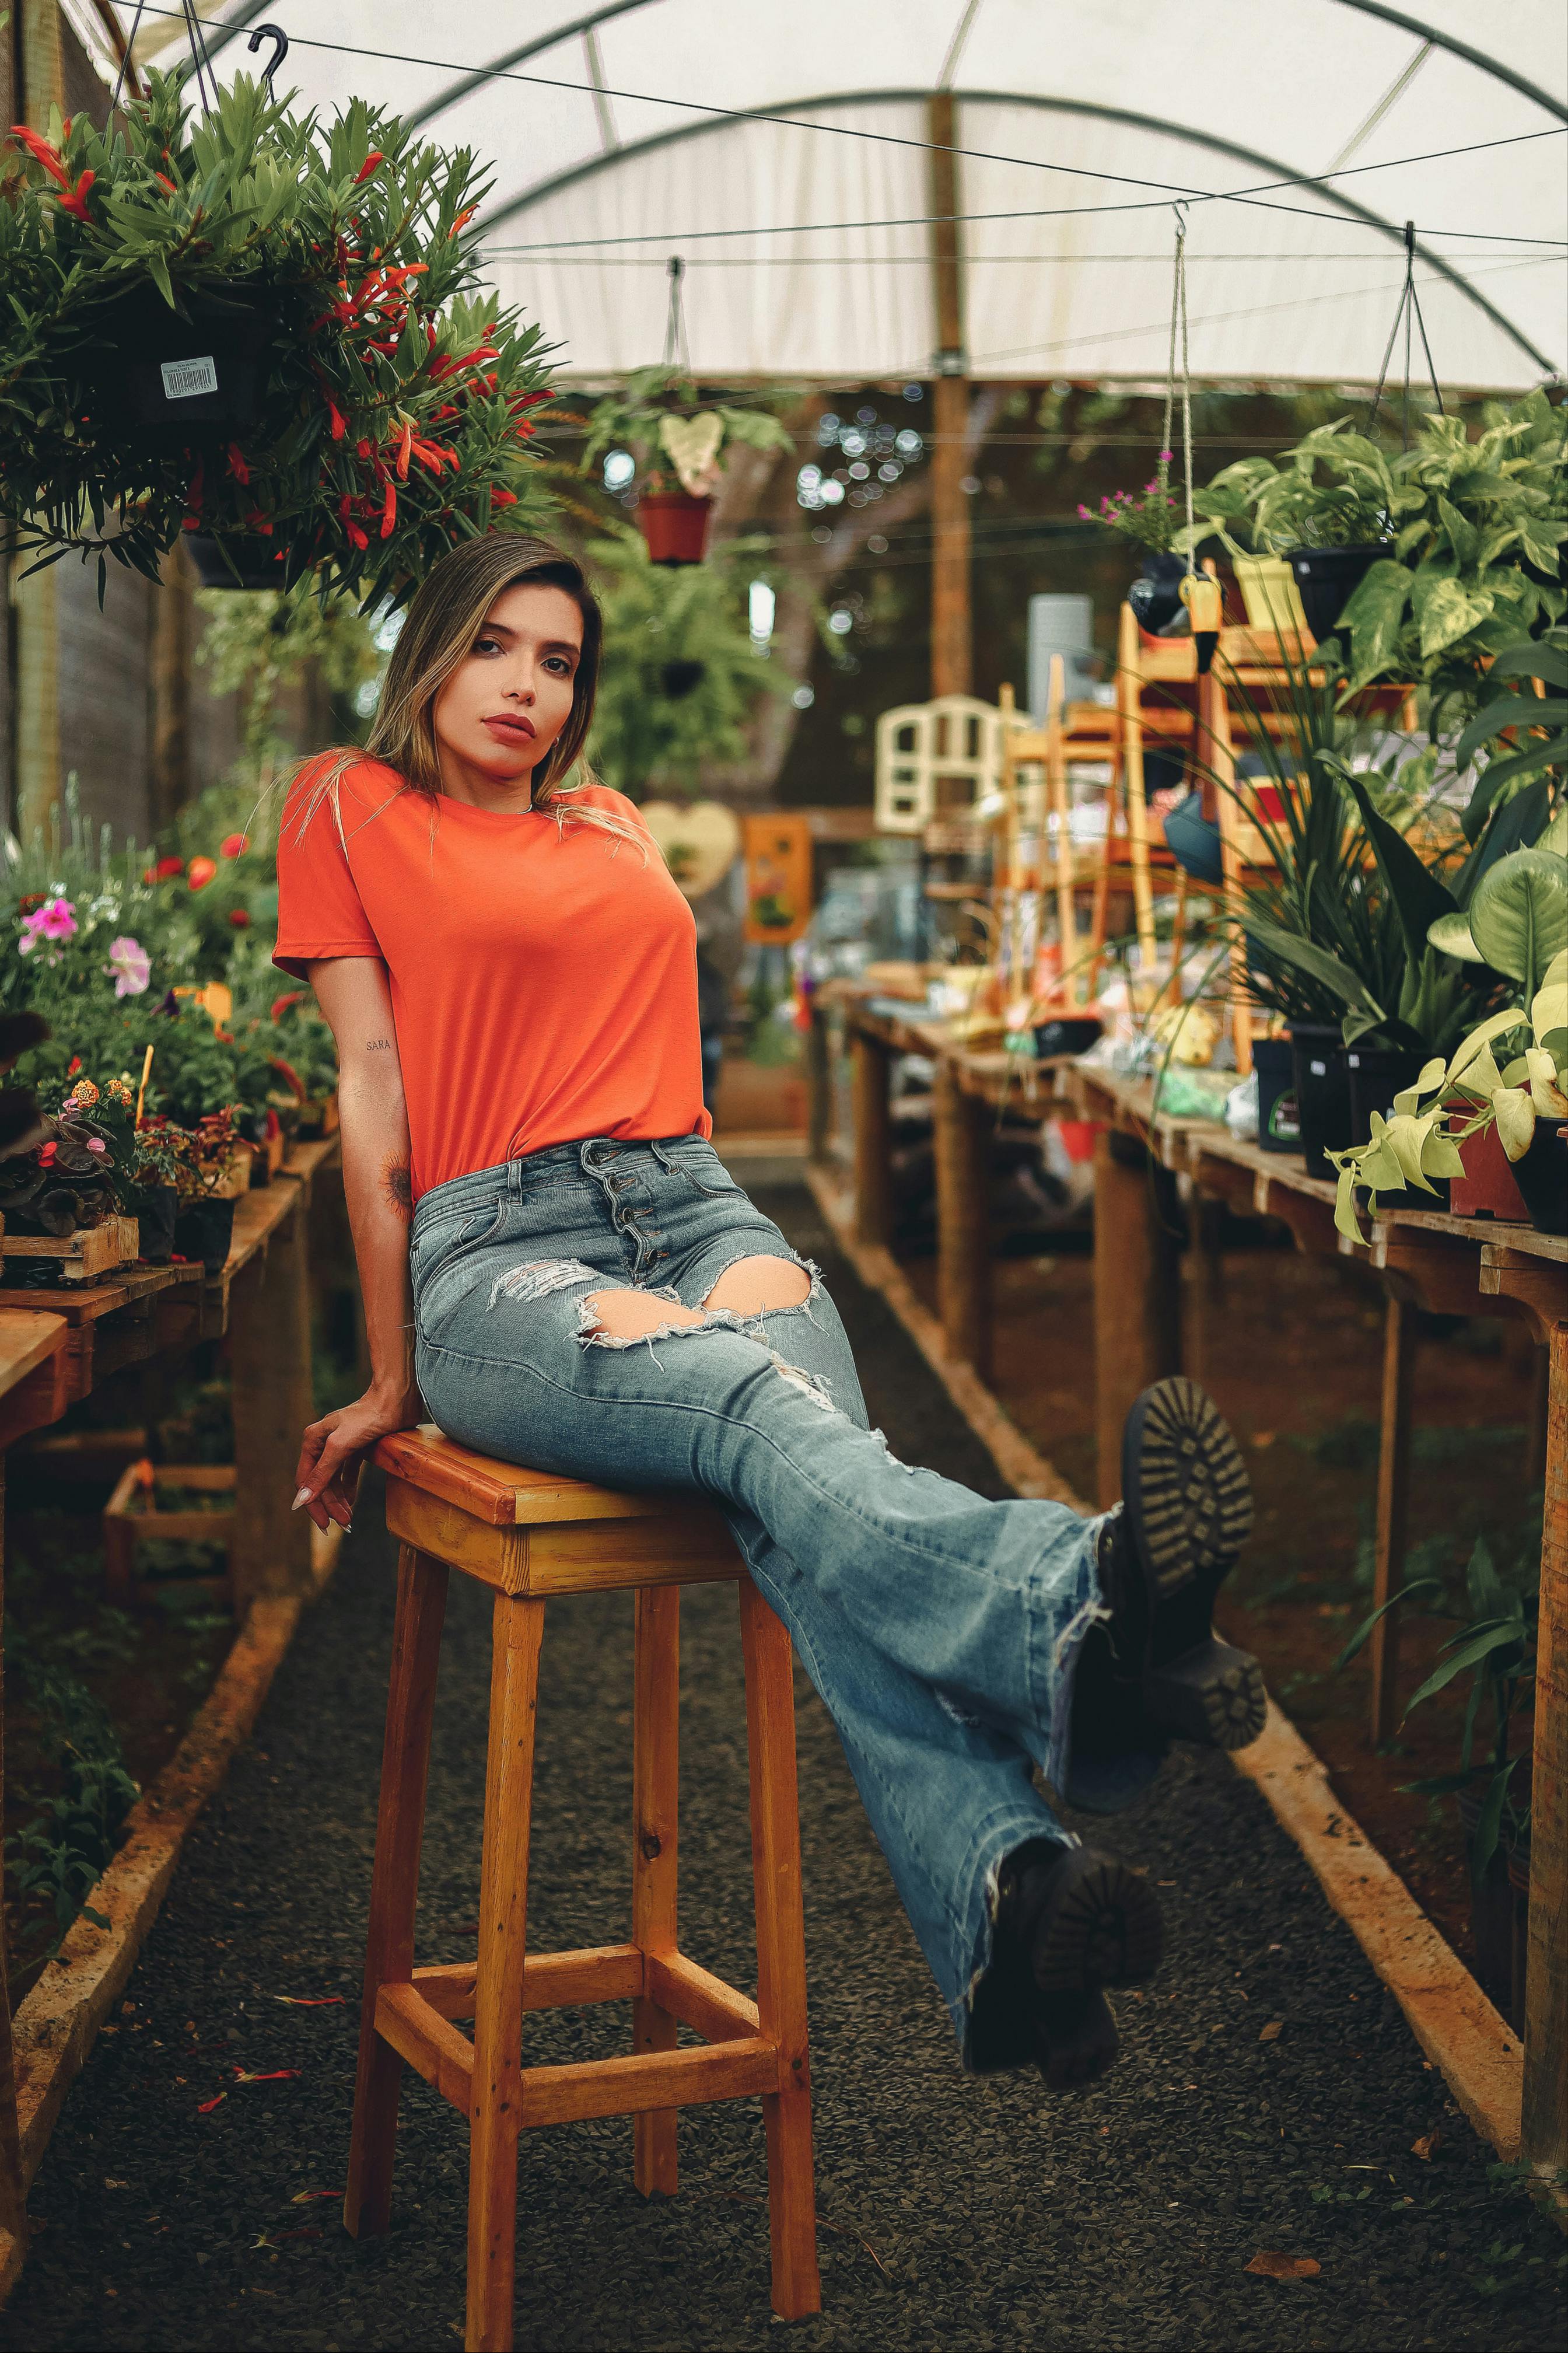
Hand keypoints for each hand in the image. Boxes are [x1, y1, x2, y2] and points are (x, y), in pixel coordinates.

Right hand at [293, 1383, 421, 1534]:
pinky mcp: (357, 1446)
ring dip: (339, 1499)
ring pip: (334, 1479)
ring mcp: (340, 1445)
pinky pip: (347, 1472)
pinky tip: (351, 1500)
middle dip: (330, 1505)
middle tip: (344, 1524)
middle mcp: (323, 1443)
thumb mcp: (340, 1446)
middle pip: (320, 1482)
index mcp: (312, 1441)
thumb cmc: (368, 1417)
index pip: (305, 1480)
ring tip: (348, 1517)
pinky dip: (348, 1487)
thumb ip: (322, 1474)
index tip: (324, 1525)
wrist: (396, 1398)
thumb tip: (303, 1499)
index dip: (313, 1504)